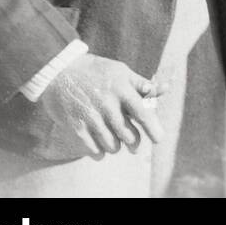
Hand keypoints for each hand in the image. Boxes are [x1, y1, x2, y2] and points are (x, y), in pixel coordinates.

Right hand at [36, 53, 166, 158]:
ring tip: (117, 144)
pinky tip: (101, 149)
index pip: (142, 113)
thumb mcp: (121, 71)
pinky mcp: (75, 126)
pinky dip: (99, 153)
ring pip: (111, 144)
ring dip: (116, 147)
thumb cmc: (96, 71)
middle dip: (134, 142)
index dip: (153, 128)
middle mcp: (107, 104)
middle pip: (128, 134)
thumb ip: (142, 84)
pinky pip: (92, 149)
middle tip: (135, 146)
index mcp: (122, 89)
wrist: (59, 72)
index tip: (159, 139)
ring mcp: (90, 116)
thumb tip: (165, 87)